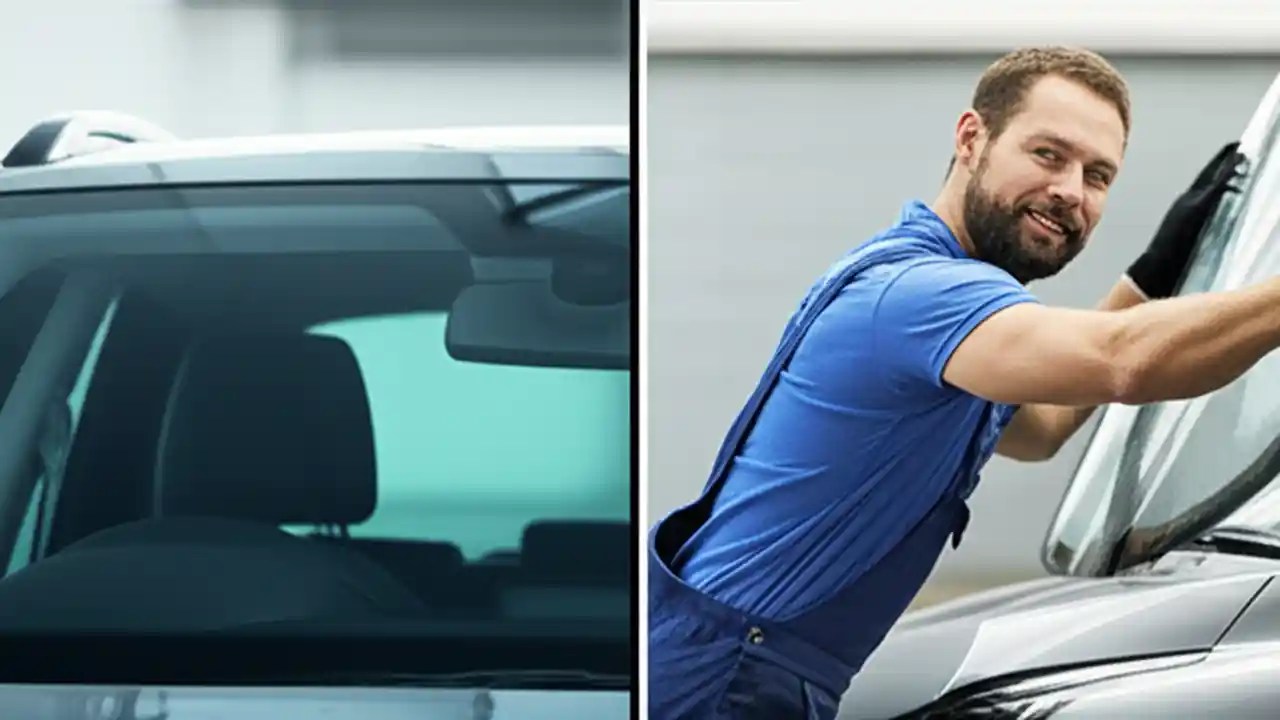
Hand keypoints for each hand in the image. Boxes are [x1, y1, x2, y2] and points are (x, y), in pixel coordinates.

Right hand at [1126, 142, 1246, 299]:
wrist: (1156, 266)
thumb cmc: (1168, 259)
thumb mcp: (1182, 239)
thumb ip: (1192, 229)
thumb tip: (1201, 230)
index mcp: (1183, 207)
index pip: (1201, 184)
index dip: (1213, 169)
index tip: (1226, 157)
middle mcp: (1186, 201)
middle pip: (1207, 175)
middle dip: (1222, 160)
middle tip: (1237, 147)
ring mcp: (1190, 204)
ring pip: (1212, 178)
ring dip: (1229, 165)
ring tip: (1243, 155)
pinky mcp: (1197, 209)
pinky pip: (1216, 188)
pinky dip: (1227, 176)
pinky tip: (1238, 170)